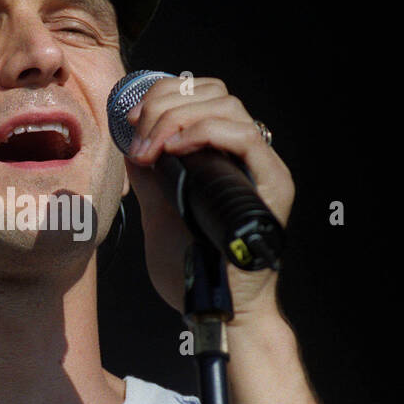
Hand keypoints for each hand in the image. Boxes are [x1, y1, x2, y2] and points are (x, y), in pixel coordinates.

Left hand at [123, 76, 293, 323]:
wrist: (213, 310)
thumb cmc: (191, 271)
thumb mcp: (158, 214)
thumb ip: (149, 179)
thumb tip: (131, 143)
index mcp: (221, 157)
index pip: (201, 97)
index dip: (163, 95)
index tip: (130, 119)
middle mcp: (245, 156)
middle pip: (213, 93)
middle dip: (164, 103)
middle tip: (136, 136)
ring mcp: (261, 168)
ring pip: (228, 106)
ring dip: (178, 118)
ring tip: (150, 150)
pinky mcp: (272, 184)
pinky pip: (245, 137)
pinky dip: (205, 132)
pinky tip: (175, 150)